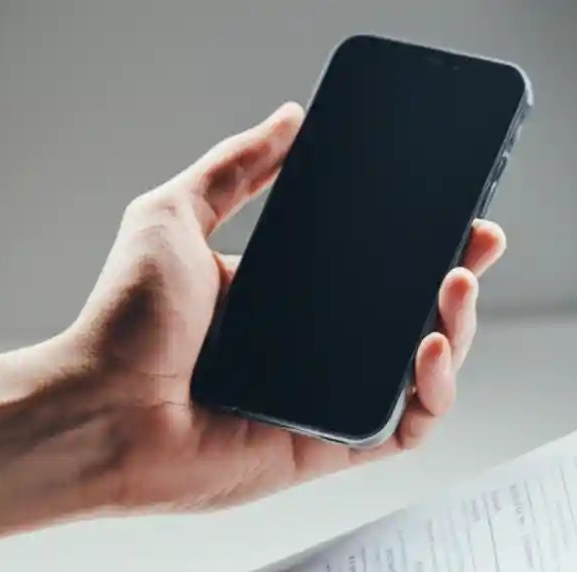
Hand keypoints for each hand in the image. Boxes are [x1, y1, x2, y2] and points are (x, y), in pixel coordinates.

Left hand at [67, 102, 506, 511]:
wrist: (98, 411)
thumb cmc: (120, 327)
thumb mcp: (174, 216)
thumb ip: (234, 168)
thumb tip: (289, 119)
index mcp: (288, 299)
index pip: (376, 268)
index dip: (424, 243)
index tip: (456, 213)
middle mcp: (315, 350)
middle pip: (413, 316)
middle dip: (458, 281)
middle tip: (477, 245)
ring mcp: (328, 399)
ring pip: (424, 371)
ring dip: (457, 330)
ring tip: (456, 289)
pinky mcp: (333, 447)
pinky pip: (407, 428)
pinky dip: (435, 393)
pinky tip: (430, 350)